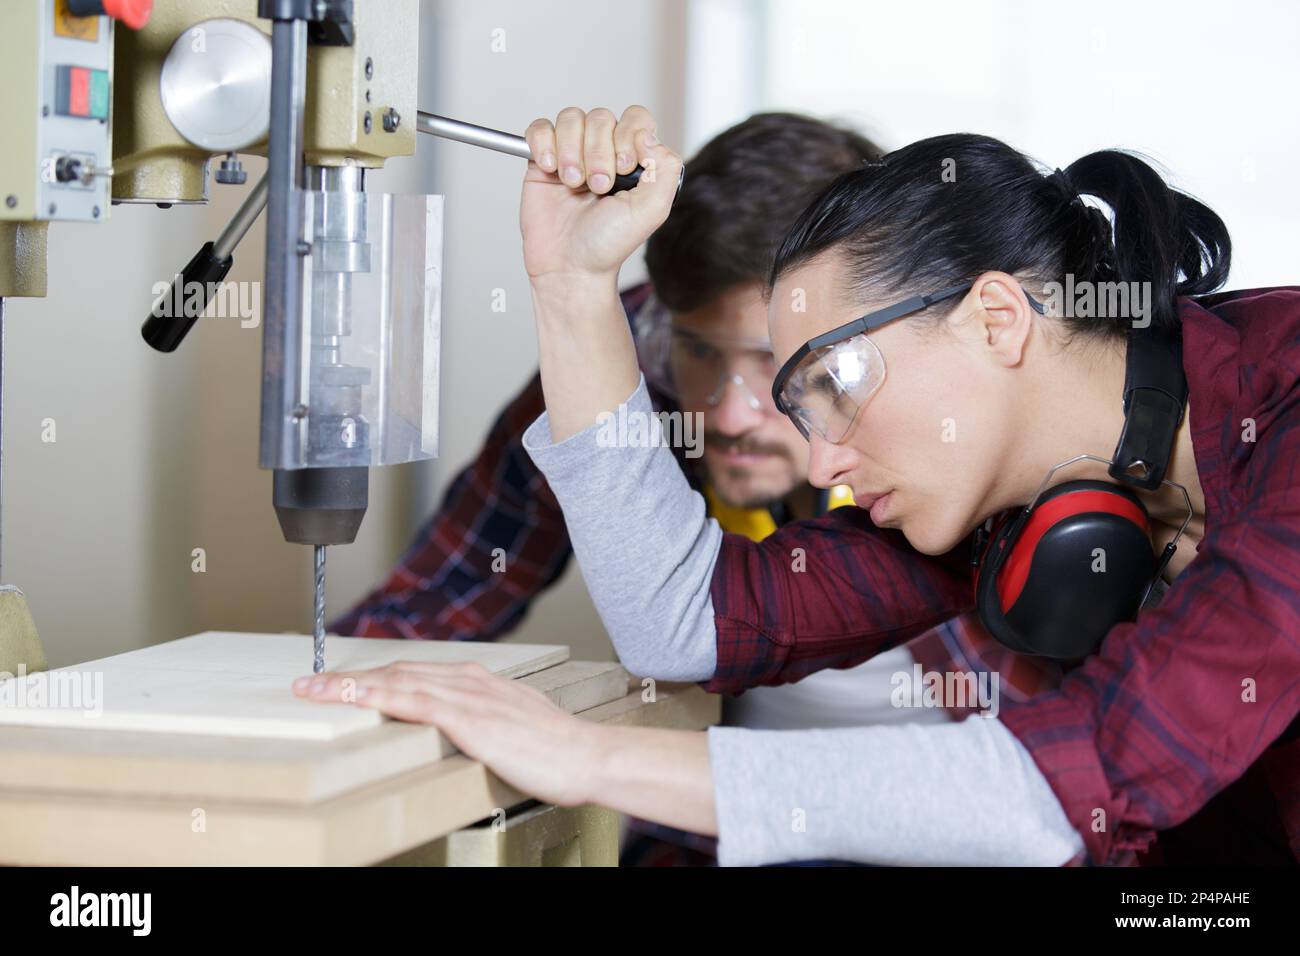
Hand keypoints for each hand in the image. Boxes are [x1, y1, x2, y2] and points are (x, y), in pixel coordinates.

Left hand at [292, 661, 602, 807]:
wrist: (586, 756)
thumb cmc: (557, 748)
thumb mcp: (515, 724)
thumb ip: (485, 719)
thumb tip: (465, 725)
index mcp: (479, 682)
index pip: (414, 674)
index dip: (374, 676)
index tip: (343, 681)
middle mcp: (469, 682)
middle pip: (397, 673)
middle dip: (350, 677)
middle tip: (311, 682)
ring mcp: (469, 698)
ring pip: (398, 682)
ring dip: (351, 684)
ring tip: (314, 689)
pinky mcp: (470, 720)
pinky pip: (413, 703)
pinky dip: (378, 696)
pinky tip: (353, 698)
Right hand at [520, 105, 681, 281]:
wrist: (569, 266)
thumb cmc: (609, 244)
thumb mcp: (652, 210)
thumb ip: (665, 169)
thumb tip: (647, 135)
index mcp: (634, 160)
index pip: (635, 120)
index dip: (628, 136)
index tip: (624, 169)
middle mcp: (604, 152)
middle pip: (601, 118)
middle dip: (599, 153)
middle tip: (597, 187)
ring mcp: (572, 154)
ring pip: (571, 118)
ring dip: (572, 150)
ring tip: (573, 183)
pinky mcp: (542, 160)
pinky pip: (540, 128)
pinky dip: (544, 143)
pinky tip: (550, 169)